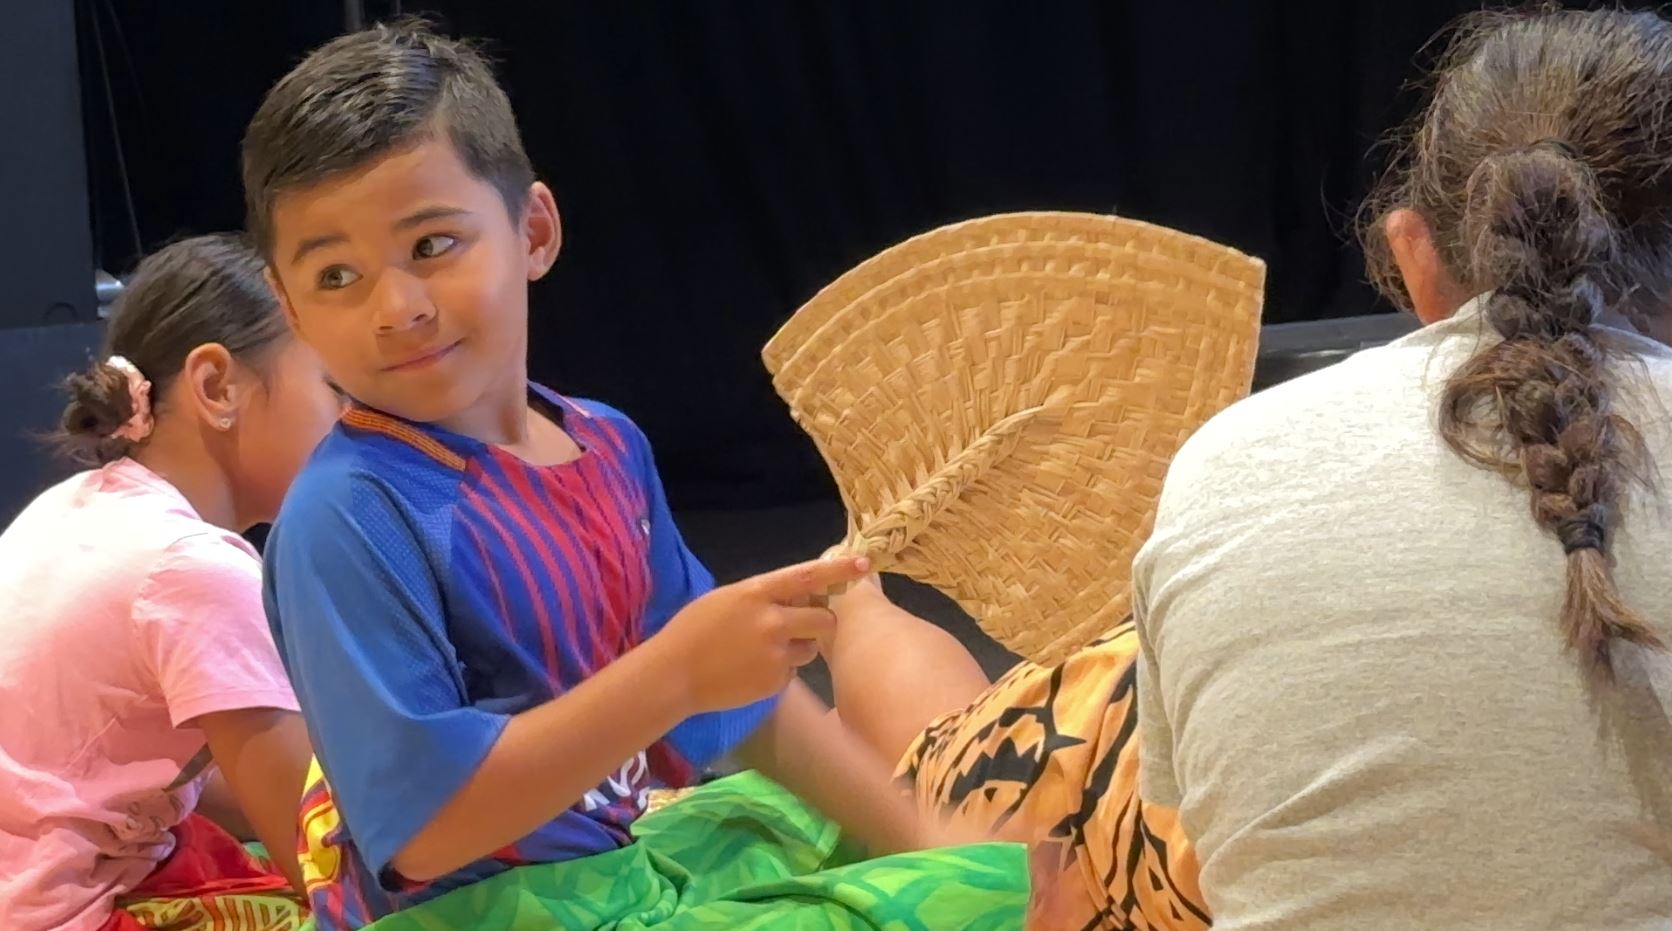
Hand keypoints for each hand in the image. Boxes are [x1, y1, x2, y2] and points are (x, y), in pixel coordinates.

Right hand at [655, 555, 870, 713]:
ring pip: (811, 647)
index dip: (840, 570)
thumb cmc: (693, 630)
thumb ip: (763, 596)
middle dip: (820, 621)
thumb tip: (797, 594)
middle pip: (824, 618)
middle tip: (801, 625)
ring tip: (764, 651)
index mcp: (757, 592)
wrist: (673, 675)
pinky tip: (751, 670)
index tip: (864, 563)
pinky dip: (779, 670)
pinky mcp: (776, 681)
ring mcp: (776, 653)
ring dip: (800, 647)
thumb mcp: (726, 599)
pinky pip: (792, 671)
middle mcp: (773, 621)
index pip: (808, 576)